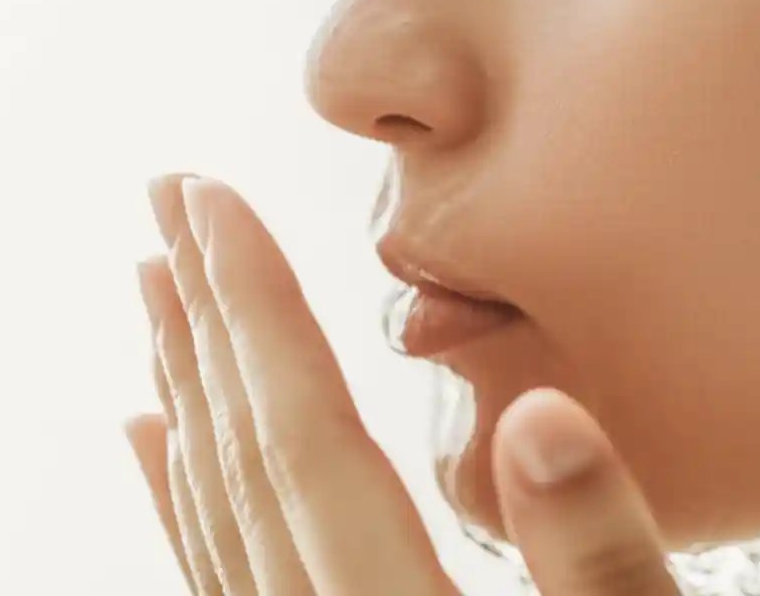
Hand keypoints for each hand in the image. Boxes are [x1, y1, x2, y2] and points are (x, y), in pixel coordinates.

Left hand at [124, 173, 681, 594]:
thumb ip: (603, 563)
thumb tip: (544, 420)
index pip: (309, 443)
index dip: (261, 314)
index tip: (210, 203)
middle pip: (242, 463)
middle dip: (204, 320)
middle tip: (163, 202)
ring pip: (216, 515)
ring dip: (188, 391)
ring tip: (161, 297)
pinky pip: (216, 581)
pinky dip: (181, 500)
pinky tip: (156, 444)